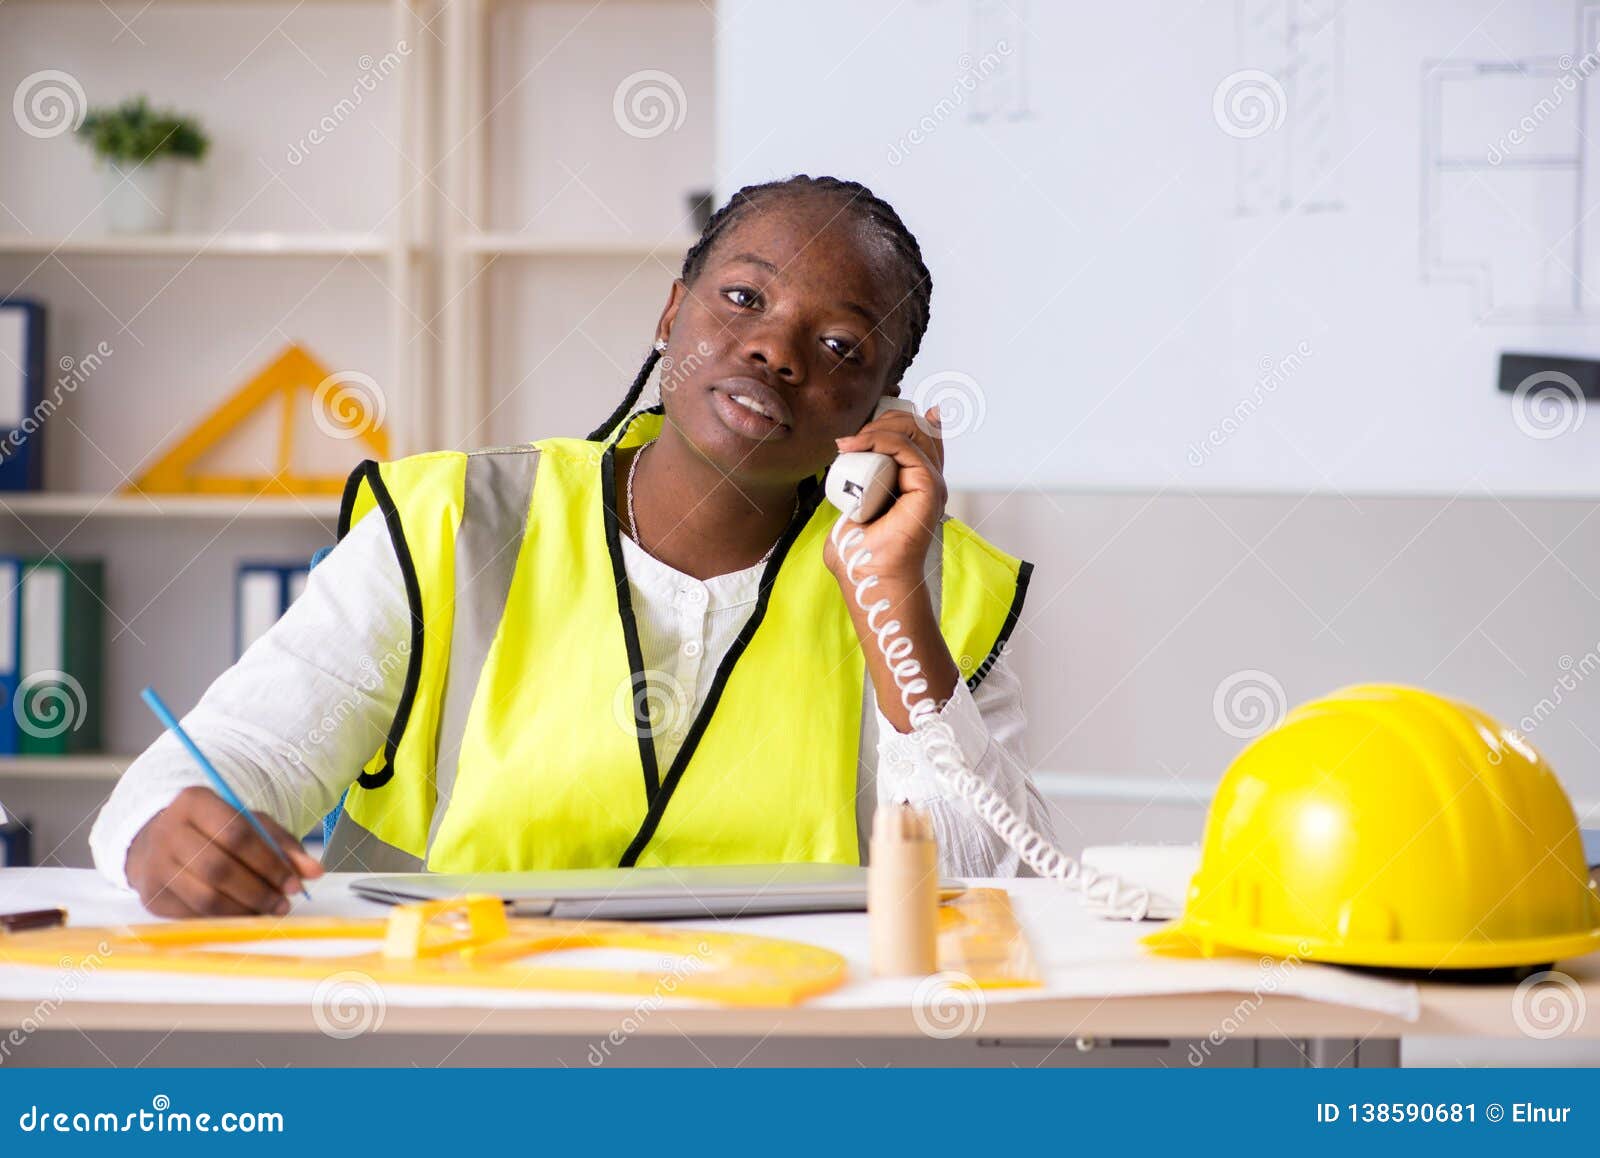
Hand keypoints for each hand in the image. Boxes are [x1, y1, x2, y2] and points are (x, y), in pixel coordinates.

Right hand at [124, 786, 323, 917]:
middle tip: (285, 903)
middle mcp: (167, 831)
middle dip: (259, 890)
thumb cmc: (215, 829)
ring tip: (270, 911)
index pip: (237, 834)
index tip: (296, 883)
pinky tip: (246, 915)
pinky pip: (195, 914)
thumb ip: (282, 844)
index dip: (270, 862)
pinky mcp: (152, 895)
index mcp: (194, 802)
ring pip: (206, 897)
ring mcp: (154, 865)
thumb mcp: (250, 823)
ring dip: (245, 910)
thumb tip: (314, 871)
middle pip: (219, 868)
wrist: (162, 841)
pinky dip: (226, 918)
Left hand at [823, 402, 947, 587]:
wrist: (866, 574)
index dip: (891, 421)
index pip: (915, 434)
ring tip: (849, 444)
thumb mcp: (852, 505)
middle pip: (916, 426)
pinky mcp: (928, 488)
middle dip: (881, 421)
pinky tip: (855, 446)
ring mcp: (930, 483)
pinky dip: (880, 439)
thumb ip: (853, 485)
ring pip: (913, 431)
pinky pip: (908, 447)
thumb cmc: (859, 551)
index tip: (856, 434)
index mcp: (914, 481)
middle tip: (850, 440)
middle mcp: (927, 479)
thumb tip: (845, 461)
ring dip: (876, 429)